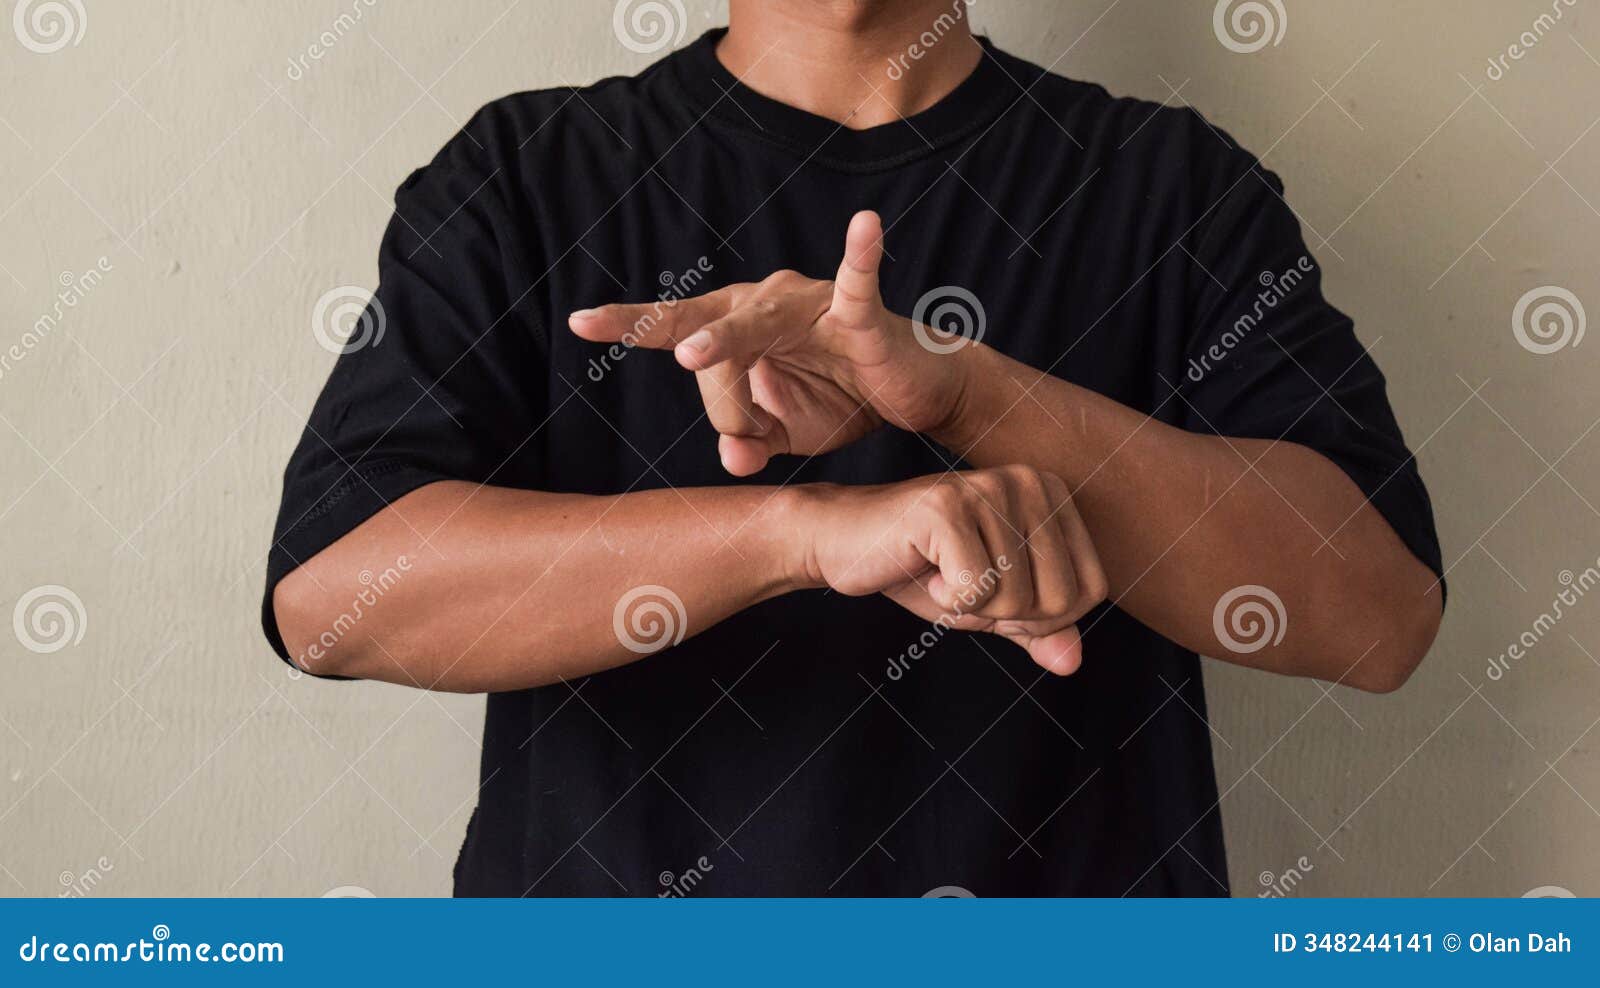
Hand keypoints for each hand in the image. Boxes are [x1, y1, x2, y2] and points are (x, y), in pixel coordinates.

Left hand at [569, 211, 972, 475]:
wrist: (911, 393)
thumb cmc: (843, 399)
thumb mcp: (788, 433)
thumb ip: (751, 443)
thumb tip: (730, 460)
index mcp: (736, 327)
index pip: (679, 333)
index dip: (632, 326)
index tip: (579, 321)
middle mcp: (763, 303)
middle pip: (709, 335)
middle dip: (695, 363)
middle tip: (697, 393)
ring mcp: (809, 302)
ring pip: (758, 324)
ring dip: (728, 339)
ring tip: (696, 354)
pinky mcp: (857, 312)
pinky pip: (856, 282)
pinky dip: (862, 254)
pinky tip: (865, 224)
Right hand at [791, 465, 1106, 674]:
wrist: (840, 544)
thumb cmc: (922, 570)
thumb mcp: (992, 607)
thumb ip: (1038, 630)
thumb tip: (1072, 663)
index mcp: (1052, 494)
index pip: (1091, 590)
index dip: (1042, 619)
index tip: (993, 591)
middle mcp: (1029, 480)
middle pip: (1060, 599)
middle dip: (1006, 616)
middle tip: (962, 584)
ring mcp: (988, 487)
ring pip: (1017, 599)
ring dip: (970, 608)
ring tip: (940, 571)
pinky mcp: (946, 506)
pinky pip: (973, 591)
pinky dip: (945, 599)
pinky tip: (922, 568)